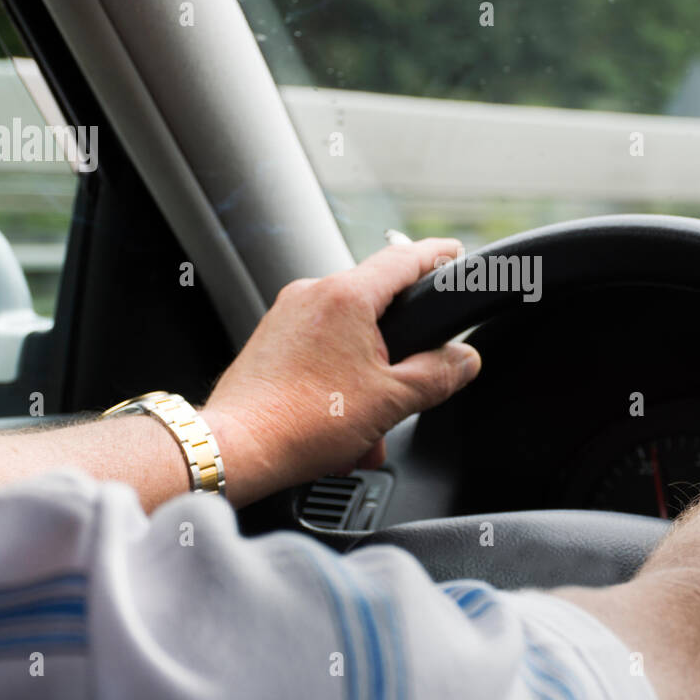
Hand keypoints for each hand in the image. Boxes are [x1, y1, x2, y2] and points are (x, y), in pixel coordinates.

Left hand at [203, 238, 480, 505]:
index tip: (454, 252)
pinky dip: (339, 383)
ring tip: (367, 428)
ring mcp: (287, 315)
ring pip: (350, 337)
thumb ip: (438, 375)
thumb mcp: (391, 401)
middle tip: (410, 389)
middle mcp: (312, 294)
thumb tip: (463, 360)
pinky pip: (322, 350)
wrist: (236, 448)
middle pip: (378, 306)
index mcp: (346, 296)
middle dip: (398, 356)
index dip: (438, 254)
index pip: (405, 258)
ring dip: (368, 382)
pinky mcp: (272, 340)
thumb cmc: (300, 422)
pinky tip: (342, 428)